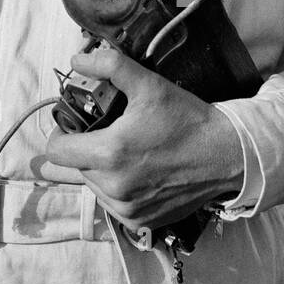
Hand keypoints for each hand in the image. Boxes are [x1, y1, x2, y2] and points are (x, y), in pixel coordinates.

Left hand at [41, 45, 243, 232]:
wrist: (227, 155)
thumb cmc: (186, 119)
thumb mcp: (148, 84)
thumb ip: (109, 66)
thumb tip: (77, 61)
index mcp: (110, 154)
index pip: (57, 151)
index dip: (61, 134)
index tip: (74, 125)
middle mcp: (114, 188)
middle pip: (75, 167)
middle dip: (84, 149)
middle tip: (106, 133)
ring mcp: (128, 209)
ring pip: (93, 186)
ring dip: (99, 170)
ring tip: (124, 152)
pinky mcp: (141, 222)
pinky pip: (112, 205)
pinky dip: (117, 189)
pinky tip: (136, 172)